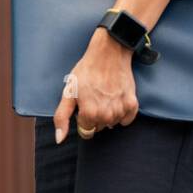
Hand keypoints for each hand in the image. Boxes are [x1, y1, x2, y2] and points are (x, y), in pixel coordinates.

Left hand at [52, 28, 138, 142]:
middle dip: (95, 116)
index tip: (84, 104)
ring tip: (104, 95)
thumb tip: (60, 139)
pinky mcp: (132, 104)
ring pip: (112, 123)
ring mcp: (121, 110)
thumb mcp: (69, 92)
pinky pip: (126, 120)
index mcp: (90, 114)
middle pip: (99, 128)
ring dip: (108, 114)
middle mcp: (107, 115)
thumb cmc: (87, 71)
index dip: (83, 118)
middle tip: (94, 97)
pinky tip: (116, 99)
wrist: (109, 52)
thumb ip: (62, 117)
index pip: (86, 131)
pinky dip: (122, 113)